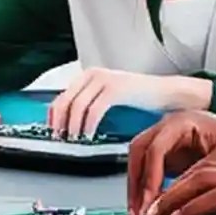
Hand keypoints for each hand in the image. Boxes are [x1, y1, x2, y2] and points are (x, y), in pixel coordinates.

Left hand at [47, 68, 211, 141]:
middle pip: (65, 100)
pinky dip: (89, 125)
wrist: (164, 93)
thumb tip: (68, 122)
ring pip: (77, 106)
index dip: (52, 116)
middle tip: (60, 139)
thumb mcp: (108, 97)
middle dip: (59, 122)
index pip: (60, 96)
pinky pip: (95, 110)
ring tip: (74, 140)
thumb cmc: (138, 98)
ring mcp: (105, 79)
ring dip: (72, 126)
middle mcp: (93, 74)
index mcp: (88, 75)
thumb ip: (89, 103)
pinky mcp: (116, 89)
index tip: (51, 131)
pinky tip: (89, 135)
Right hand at [127, 110, 215, 214]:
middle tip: (139, 212)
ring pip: (140, 160)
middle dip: (136, 183)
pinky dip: (148, 188)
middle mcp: (172, 125)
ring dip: (138, 187)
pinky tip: (152, 208)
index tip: (150, 202)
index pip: (156, 147)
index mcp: (185, 120)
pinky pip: (150, 169)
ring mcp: (170, 138)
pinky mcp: (172, 153)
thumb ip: (194, 181)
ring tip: (141, 214)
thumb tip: (168, 201)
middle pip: (139, 151)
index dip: (149, 177)